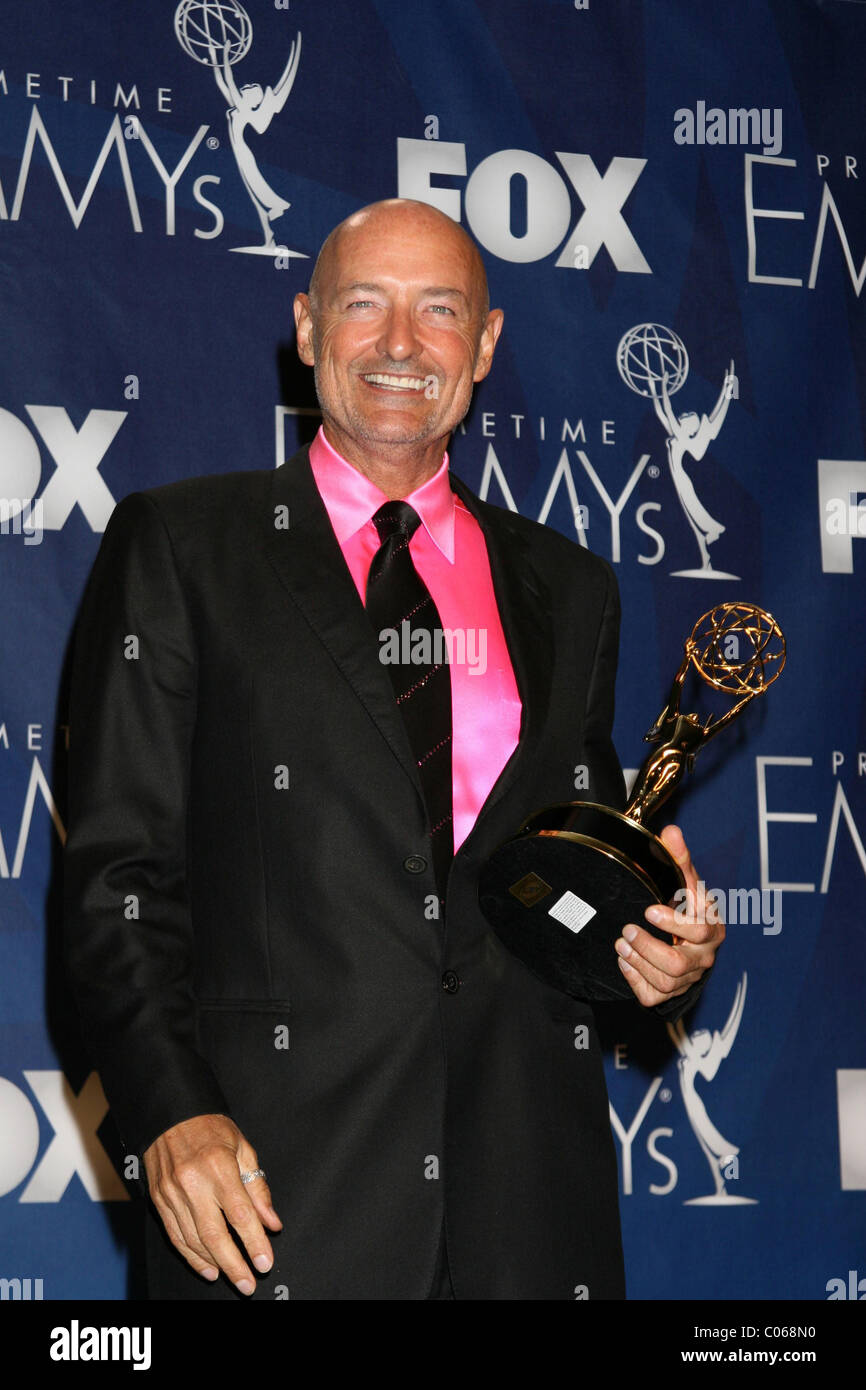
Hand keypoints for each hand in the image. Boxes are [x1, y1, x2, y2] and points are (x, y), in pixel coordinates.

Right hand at [143, 1113, 281, 1294]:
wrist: (170, 1114)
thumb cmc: (210, 1128)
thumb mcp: (242, 1148)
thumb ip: (258, 1188)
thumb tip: (272, 1223)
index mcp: (218, 1166)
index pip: (240, 1214)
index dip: (254, 1242)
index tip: (265, 1262)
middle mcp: (193, 1182)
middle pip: (215, 1235)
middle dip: (234, 1264)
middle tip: (248, 1284)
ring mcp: (172, 1193)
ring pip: (194, 1240)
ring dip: (215, 1264)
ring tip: (233, 1277)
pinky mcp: (158, 1200)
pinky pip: (176, 1235)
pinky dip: (192, 1256)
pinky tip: (207, 1268)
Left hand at [614, 824, 724, 1007]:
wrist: (689, 945)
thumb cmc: (689, 909)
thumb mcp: (686, 883)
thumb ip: (678, 858)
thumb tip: (670, 831)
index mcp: (711, 929)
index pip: (699, 932)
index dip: (673, 923)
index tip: (648, 910)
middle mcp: (702, 958)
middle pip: (677, 964)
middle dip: (647, 947)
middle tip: (626, 930)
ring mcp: (687, 978)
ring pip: (664, 982)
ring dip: (637, 962)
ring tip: (620, 943)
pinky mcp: (670, 993)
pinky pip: (652, 996)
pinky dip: (634, 980)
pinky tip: (624, 962)